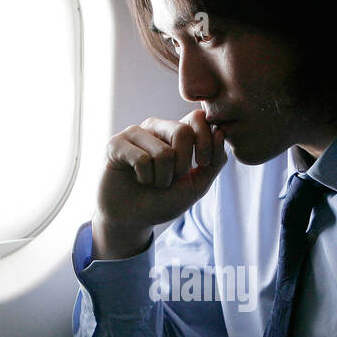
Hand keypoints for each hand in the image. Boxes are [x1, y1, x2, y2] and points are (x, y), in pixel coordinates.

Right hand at [93, 109, 227, 257]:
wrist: (132, 219)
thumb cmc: (163, 200)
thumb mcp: (196, 185)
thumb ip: (214, 162)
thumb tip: (221, 133)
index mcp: (176, 131)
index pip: (197, 117)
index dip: (206, 142)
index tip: (202, 164)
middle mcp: (156, 127)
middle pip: (182, 132)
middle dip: (182, 166)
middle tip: (170, 179)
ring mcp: (135, 133)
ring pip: (163, 152)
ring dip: (162, 178)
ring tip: (152, 182)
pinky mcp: (115, 143)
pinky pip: (141, 159)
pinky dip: (144, 178)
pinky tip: (137, 179)